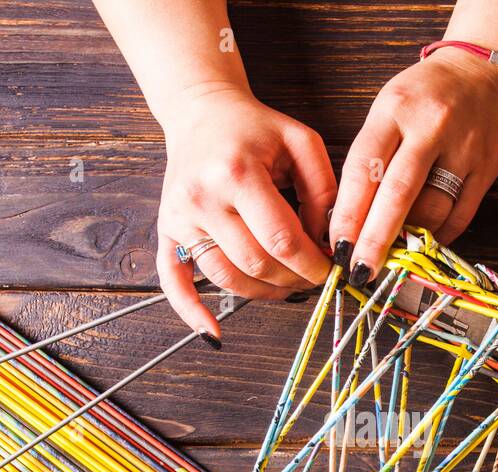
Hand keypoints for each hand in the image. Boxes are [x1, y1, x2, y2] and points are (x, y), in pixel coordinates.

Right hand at [156, 85, 335, 339]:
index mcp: (237, 172)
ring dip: (262, 293)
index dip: (311, 263)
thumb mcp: (302, 143)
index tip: (330, 269)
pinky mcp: (166, 228)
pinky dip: (191, 311)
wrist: (201, 111)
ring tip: (286, 287)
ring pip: (225, 277)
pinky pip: (173, 279)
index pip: (281, 238)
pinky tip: (213, 333)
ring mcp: (179, 216)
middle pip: (254, 262)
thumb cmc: (256, 128)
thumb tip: (330, 245)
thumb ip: (324, 191)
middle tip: (312, 278)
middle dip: (292, 279)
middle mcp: (201, 197)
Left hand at [329, 48, 497, 285]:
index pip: (364, 169)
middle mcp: (431, 126)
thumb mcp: (388, 108)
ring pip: (431, 211)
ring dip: (407, 241)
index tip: (338, 246)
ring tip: (390, 258)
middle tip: (360, 271)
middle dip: (375, 239)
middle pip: (398, 194)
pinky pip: (460, 217)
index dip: (348, 214)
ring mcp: (464, 148)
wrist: (485, 70)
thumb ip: (372, 157)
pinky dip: (439, 237)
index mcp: (395, 109)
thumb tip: (351, 218)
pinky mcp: (487, 169)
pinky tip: (423, 246)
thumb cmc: (425, 94)